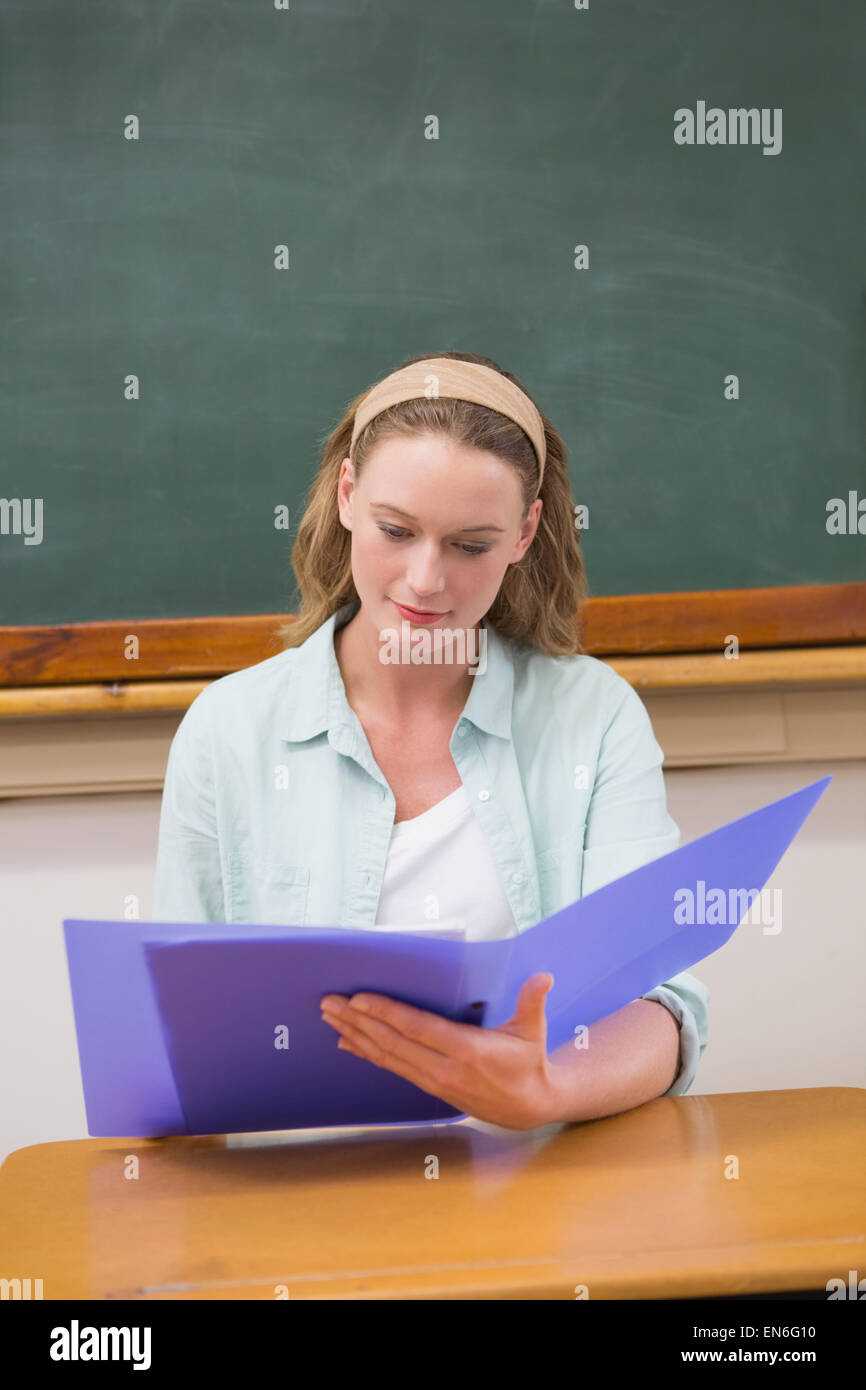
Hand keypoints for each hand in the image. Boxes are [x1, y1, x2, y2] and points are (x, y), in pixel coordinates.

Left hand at [320, 973, 560, 1130]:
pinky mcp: (428, 1086)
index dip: (386, 1013)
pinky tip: (347, 1043)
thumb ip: (532, 1002)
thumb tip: (544, 976)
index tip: (359, 999)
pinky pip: (391, 1067)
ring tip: (330, 1018)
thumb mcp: (533, 1032)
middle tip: (328, 1002)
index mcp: (465, 1050)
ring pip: (386, 1056)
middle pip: (391, 1041)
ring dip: (355, 1035)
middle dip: (357, 1020)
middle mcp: (443, 1068)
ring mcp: (432, 1080)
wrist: (528, 1109)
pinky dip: (366, 1053)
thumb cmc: (529, 1064)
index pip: (417, 1028)